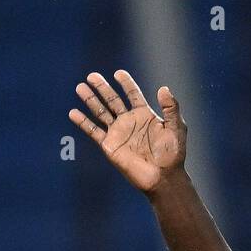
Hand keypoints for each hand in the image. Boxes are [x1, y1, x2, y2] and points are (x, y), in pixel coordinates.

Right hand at [68, 70, 185, 193]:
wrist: (163, 177)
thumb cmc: (173, 154)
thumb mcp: (176, 127)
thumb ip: (171, 108)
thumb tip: (163, 88)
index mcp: (144, 115)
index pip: (132, 94)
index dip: (126, 83)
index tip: (118, 73)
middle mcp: (129, 121)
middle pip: (112, 100)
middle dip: (102, 87)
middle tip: (91, 75)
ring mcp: (118, 133)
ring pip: (101, 112)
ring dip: (90, 100)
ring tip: (80, 87)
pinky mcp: (109, 145)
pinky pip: (94, 131)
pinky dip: (83, 122)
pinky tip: (73, 113)